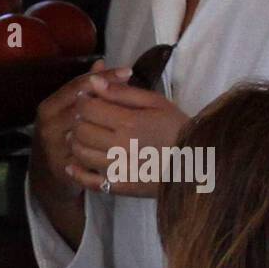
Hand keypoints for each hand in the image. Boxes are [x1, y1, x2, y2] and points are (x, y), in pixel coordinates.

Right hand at [30, 58, 133, 198]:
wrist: (45, 174)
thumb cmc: (62, 134)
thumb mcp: (70, 109)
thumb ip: (85, 88)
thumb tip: (100, 63)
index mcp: (50, 106)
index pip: (77, 86)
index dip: (103, 77)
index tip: (128, 71)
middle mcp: (48, 125)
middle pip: (82, 106)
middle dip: (108, 98)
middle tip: (136, 93)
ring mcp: (54, 146)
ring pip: (85, 130)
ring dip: (108, 122)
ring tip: (135, 114)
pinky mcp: (63, 166)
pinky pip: (87, 154)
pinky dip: (106, 147)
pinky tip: (127, 140)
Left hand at [66, 73, 190, 197]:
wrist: (196, 162)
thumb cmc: (176, 127)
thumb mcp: (155, 102)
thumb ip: (122, 92)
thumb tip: (93, 81)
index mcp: (129, 122)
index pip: (88, 108)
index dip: (83, 100)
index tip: (88, 99)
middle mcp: (121, 146)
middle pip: (80, 130)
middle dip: (78, 119)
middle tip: (85, 117)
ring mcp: (120, 168)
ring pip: (81, 154)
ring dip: (76, 142)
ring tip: (83, 136)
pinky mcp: (120, 186)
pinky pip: (89, 181)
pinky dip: (76, 172)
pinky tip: (72, 164)